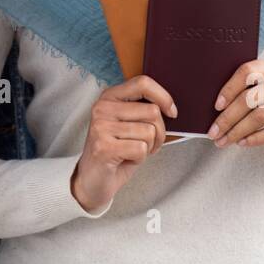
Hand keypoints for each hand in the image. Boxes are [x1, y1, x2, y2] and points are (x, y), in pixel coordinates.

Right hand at [71, 75, 175, 212]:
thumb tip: (170, 107)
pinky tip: (126, 160)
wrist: (92, 180)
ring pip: (149, 132)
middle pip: (152, 111)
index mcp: (110, 97)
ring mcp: (101, 127)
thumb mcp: (129, 124)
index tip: (172, 112)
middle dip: (159, 132)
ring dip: (149, 147)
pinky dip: (140, 159)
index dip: (163, 96)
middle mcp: (102, 108)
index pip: (142, 83)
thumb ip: (143, 110)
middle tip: (148, 144)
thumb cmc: (116, 151)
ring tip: (133, 152)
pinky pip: (141, 149)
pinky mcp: (104, 147)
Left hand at [207, 60, 263, 162]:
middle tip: (213, 132)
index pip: (248, 70)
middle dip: (227, 117)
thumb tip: (218, 109)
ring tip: (224, 141)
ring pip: (260, 116)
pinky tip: (243, 143)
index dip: (229, 88)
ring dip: (237, 131)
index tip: (216, 106)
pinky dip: (255, 139)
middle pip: (250, 97)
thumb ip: (253, 93)